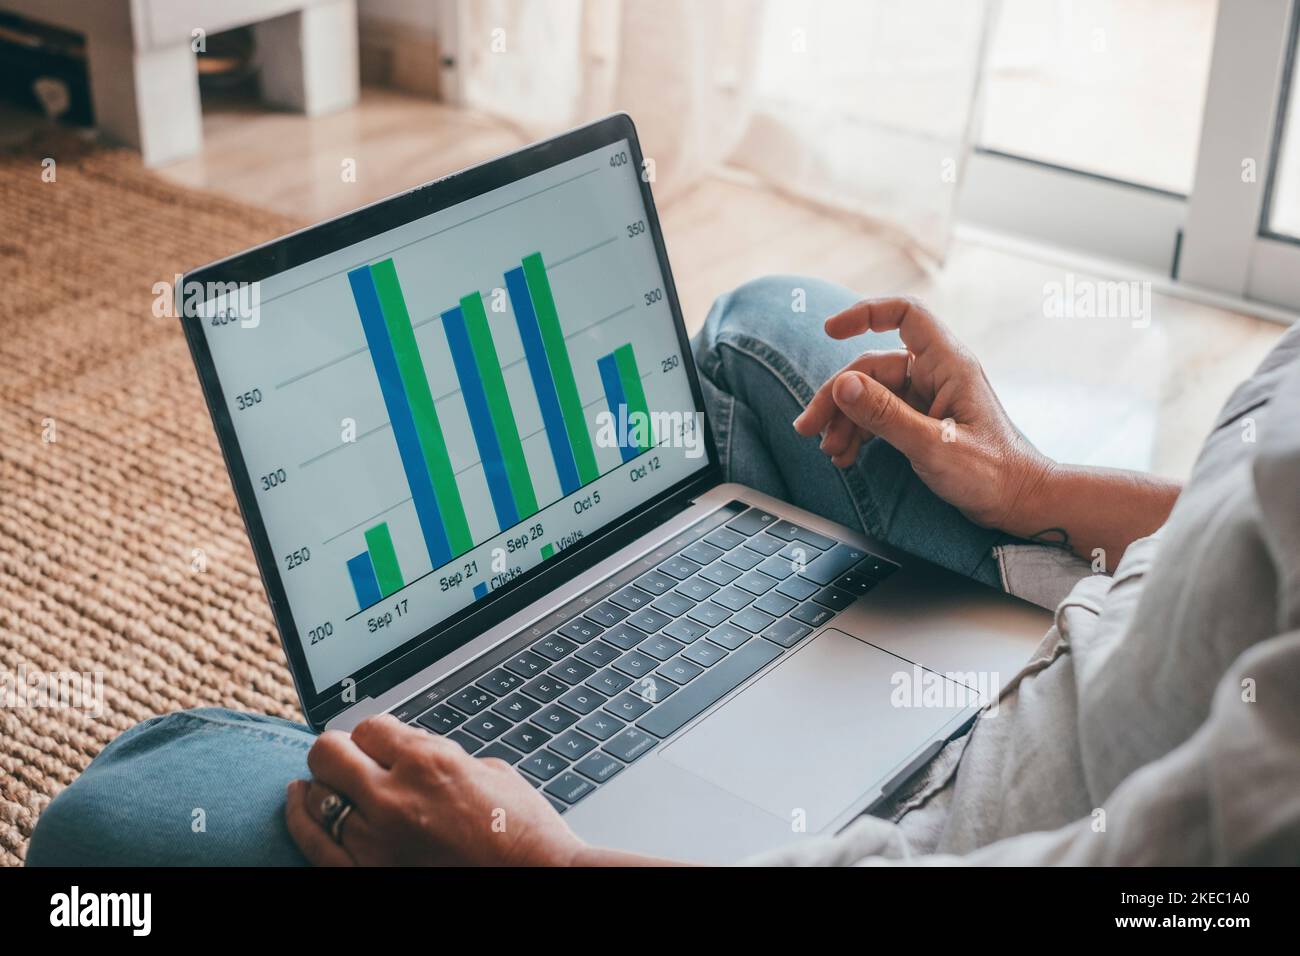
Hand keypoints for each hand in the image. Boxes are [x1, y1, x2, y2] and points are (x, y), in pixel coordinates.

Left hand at [285, 714, 584, 865]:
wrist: (537, 880)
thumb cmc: (524, 831)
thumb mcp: (489, 772)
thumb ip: (442, 757)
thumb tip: (415, 753)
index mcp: (428, 763)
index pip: (368, 727)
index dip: (375, 735)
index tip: (379, 743)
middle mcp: (393, 798)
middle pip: (329, 753)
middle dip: (338, 751)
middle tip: (348, 759)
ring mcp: (374, 841)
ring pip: (317, 796)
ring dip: (325, 785)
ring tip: (327, 782)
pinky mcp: (365, 874)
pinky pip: (313, 842)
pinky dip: (300, 817)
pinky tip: (298, 801)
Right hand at [792, 297, 1052, 531]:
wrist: (1018, 502)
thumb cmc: (992, 474)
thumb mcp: (933, 446)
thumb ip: (886, 415)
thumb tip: (843, 384)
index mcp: (948, 364)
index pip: (905, 315)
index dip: (866, 314)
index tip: (830, 329)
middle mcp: (936, 374)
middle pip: (872, 367)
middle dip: (837, 397)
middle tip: (809, 429)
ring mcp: (928, 397)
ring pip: (870, 394)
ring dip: (844, 420)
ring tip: (830, 451)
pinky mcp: (922, 420)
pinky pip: (880, 415)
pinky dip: (859, 433)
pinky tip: (846, 456)